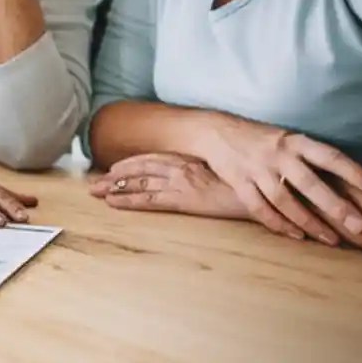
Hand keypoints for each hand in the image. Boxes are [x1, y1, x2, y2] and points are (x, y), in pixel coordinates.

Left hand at [89, 153, 247, 219]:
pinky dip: (129, 201)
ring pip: (139, 183)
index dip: (130, 164)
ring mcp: (181, 182)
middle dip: (115, 177)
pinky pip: (150, 200)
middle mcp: (181, 167)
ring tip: (95, 192)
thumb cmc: (249, 183)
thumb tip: (199, 177)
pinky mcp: (185, 199)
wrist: (267, 189)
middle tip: (94, 183)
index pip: (152, 159)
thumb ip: (207, 172)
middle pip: (140, 170)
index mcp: (190, 160)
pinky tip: (113, 203)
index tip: (113, 170)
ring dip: (115, 187)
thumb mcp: (224, 172)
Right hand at [199, 116, 361, 244]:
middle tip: (359, 226)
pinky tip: (296, 235)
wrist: (215, 131)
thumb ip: (308, 156)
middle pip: (309, 183)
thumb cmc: (260, 138)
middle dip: (336, 206)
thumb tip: (345, 180)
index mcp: (294, 141)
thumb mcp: (286, 138)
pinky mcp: (239, 182)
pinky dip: (278, 224)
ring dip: (309, 222)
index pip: (330, 156)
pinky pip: (260, 208)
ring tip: (332, 239)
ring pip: (285, 201)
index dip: (355, 172)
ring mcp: (257, 169)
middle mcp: (278, 154)